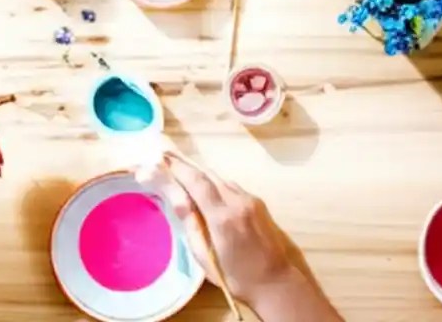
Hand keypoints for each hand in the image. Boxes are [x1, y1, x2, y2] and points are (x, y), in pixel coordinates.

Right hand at [143, 154, 340, 319]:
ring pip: (222, 179)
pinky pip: (233, 187)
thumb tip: (176, 199)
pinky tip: (209, 192)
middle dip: (188, 167)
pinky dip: (217, 185)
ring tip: (185, 175)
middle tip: (168, 160)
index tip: (163, 158)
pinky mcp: (259, 204)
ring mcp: (252, 200)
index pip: (197, 182)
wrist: (278, 283)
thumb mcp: (206, 257)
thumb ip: (191, 225)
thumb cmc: (237, 278)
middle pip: (209, 175)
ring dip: (203, 175)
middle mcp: (238, 201)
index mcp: (222, 217)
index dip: (179, 168)